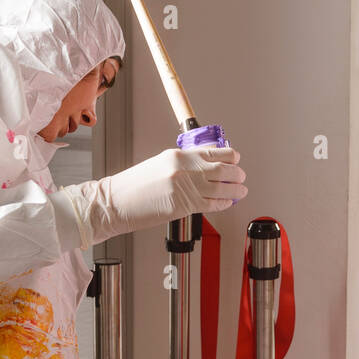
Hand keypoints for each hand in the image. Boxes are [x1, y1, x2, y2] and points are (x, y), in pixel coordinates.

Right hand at [63, 147, 246, 245]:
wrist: (116, 202)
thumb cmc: (135, 185)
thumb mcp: (161, 163)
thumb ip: (186, 161)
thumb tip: (207, 159)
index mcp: (178, 156)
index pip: (213, 152)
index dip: (231, 156)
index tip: (236, 158)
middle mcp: (184, 170)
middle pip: (222, 170)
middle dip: (237, 174)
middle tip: (242, 176)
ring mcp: (185, 189)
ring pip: (221, 188)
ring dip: (235, 190)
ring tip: (241, 190)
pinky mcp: (184, 207)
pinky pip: (212, 204)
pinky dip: (223, 203)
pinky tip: (228, 202)